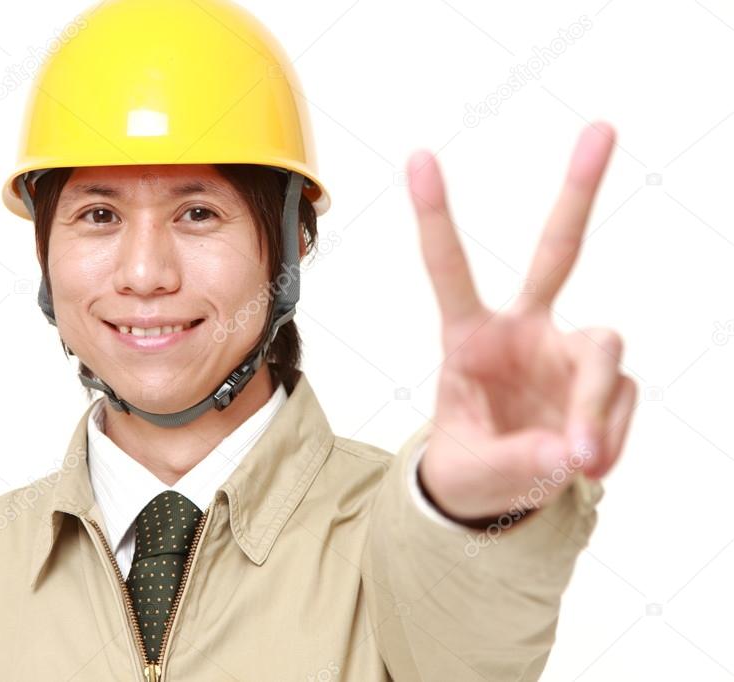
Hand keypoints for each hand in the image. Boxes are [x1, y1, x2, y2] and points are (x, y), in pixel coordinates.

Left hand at [407, 122, 637, 522]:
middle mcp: (524, 329)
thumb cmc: (469, 463)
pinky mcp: (600, 380)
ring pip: (604, 353)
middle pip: (557, 252)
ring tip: (579, 461)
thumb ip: (516, 461)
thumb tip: (571, 453)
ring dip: (596, 408)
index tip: (419, 156)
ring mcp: (567, 350)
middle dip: (577, 192)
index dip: (436, 216)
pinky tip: (587, 461)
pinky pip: (619, 402)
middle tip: (602, 127)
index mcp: (468, 337)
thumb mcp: (474, 470)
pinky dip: (609, 436)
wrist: (498, 487)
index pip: (449, 269)